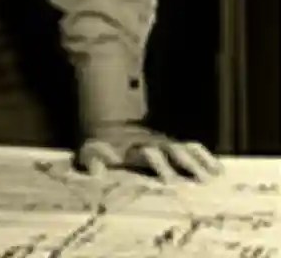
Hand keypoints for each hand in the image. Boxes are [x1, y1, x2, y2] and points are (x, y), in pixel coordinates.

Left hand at [75, 122, 222, 182]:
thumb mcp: (88, 153)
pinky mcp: (173, 144)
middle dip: (187, 165)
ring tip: (216, 177)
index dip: (160, 165)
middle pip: (173, 150)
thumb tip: (96, 172)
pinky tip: (220, 171)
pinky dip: (207, 158)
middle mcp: (152, 143)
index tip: (169, 181)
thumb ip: (92, 161)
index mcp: (133, 147)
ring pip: (186, 148)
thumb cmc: (99, 148)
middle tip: (201, 182)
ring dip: (201, 162)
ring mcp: (164, 142)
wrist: (107, 128)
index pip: (150, 153)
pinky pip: (193, 148)